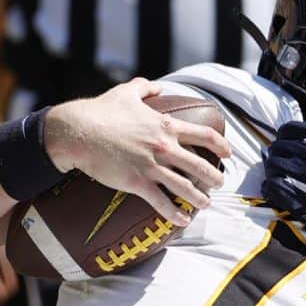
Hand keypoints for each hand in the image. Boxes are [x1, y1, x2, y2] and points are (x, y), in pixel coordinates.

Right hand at [42, 79, 229, 218]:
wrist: (77, 132)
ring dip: (199, 198)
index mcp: (164, 125)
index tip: (228, 153)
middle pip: (199, 164)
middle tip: (219, 183)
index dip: (219, 144)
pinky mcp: (137, 182)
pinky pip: (161, 201)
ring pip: (184, 186)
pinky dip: (174, 213)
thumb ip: (145, 87)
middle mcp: (163, 146)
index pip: (203, 135)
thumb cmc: (100, 111)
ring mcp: (151, 166)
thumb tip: (158, 85)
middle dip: (213, 176)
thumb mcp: (125, 92)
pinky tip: (182, 220)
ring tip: (205, 204)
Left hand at [262, 118, 305, 247]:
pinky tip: (270, 188)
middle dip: (276, 153)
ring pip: (274, 168)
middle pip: (278, 149)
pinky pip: (276, 190)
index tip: (285, 142)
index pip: (289, 130)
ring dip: (271, 169)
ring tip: (274, 173)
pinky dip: (270, 187)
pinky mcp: (305, 203)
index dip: (284, 136)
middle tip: (278, 159)